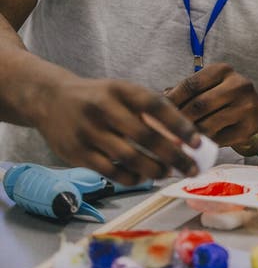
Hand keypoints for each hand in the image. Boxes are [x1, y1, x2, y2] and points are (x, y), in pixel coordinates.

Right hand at [33, 75, 202, 185]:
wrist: (50, 99)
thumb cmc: (98, 98)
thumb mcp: (122, 92)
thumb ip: (148, 112)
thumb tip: (183, 140)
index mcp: (120, 89)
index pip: (156, 106)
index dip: (179, 125)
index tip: (197, 142)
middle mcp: (104, 108)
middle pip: (145, 136)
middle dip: (173, 156)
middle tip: (191, 168)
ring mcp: (88, 132)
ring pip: (129, 158)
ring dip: (154, 170)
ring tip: (169, 173)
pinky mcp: (77, 153)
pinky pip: (110, 171)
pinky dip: (131, 178)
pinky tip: (143, 178)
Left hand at [165, 63, 257, 155]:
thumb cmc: (227, 104)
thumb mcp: (210, 90)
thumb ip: (187, 93)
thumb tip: (158, 100)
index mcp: (223, 70)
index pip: (190, 84)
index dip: (172, 100)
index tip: (157, 113)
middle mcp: (238, 84)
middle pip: (198, 104)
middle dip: (179, 120)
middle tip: (164, 131)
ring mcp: (246, 106)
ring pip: (207, 124)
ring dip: (190, 135)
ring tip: (177, 140)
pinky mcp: (249, 128)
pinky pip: (219, 139)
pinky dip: (205, 144)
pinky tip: (196, 146)